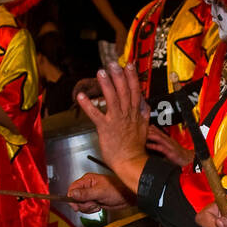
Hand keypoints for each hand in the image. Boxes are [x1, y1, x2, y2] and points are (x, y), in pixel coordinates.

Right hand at [67, 172, 132, 212]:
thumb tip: (72, 194)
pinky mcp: (94, 201)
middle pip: (75, 198)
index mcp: (87, 180)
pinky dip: (91, 210)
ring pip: (80, 204)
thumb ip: (85, 193)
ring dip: (88, 208)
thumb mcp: (100, 192)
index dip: (72, 198)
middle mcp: (87, 186)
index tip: (76, 205)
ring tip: (97, 205)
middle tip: (92, 204)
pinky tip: (99, 206)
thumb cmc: (118, 189)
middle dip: (82, 204)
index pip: (72, 189)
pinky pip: (87, 208)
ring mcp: (90, 194)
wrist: (127, 197)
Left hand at [77, 63, 150, 186]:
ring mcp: (117, 121)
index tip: (128, 65)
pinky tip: (81, 97)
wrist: (131, 162)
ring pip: (112, 99)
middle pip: (124, 91)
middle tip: (113, 64)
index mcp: (136, 114)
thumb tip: (144, 104)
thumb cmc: (135, 148)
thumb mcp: (144, 128)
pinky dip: (88, 105)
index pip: (136, 91)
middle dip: (119, 76)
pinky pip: (96, 114)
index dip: (132, 77)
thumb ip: (143, 114)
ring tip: (101, 72)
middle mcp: (127, 114)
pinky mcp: (106, 128)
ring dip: (106, 85)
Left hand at [146, 127, 193, 167]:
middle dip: (149, 130)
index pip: (159, 131)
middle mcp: (169, 141)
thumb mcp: (170, 147)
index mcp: (168, 140)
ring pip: (159, 138)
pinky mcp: (170, 152)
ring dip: (150, 136)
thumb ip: (162, 145)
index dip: (151, 128)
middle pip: (157, 133)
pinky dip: (154, 146)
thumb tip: (153, 143)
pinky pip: (161, 148)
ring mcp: (169, 146)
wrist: (188, 160)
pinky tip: (148, 145)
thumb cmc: (178, 155)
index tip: (142, 126)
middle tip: (140, 129)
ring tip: (143, 135)